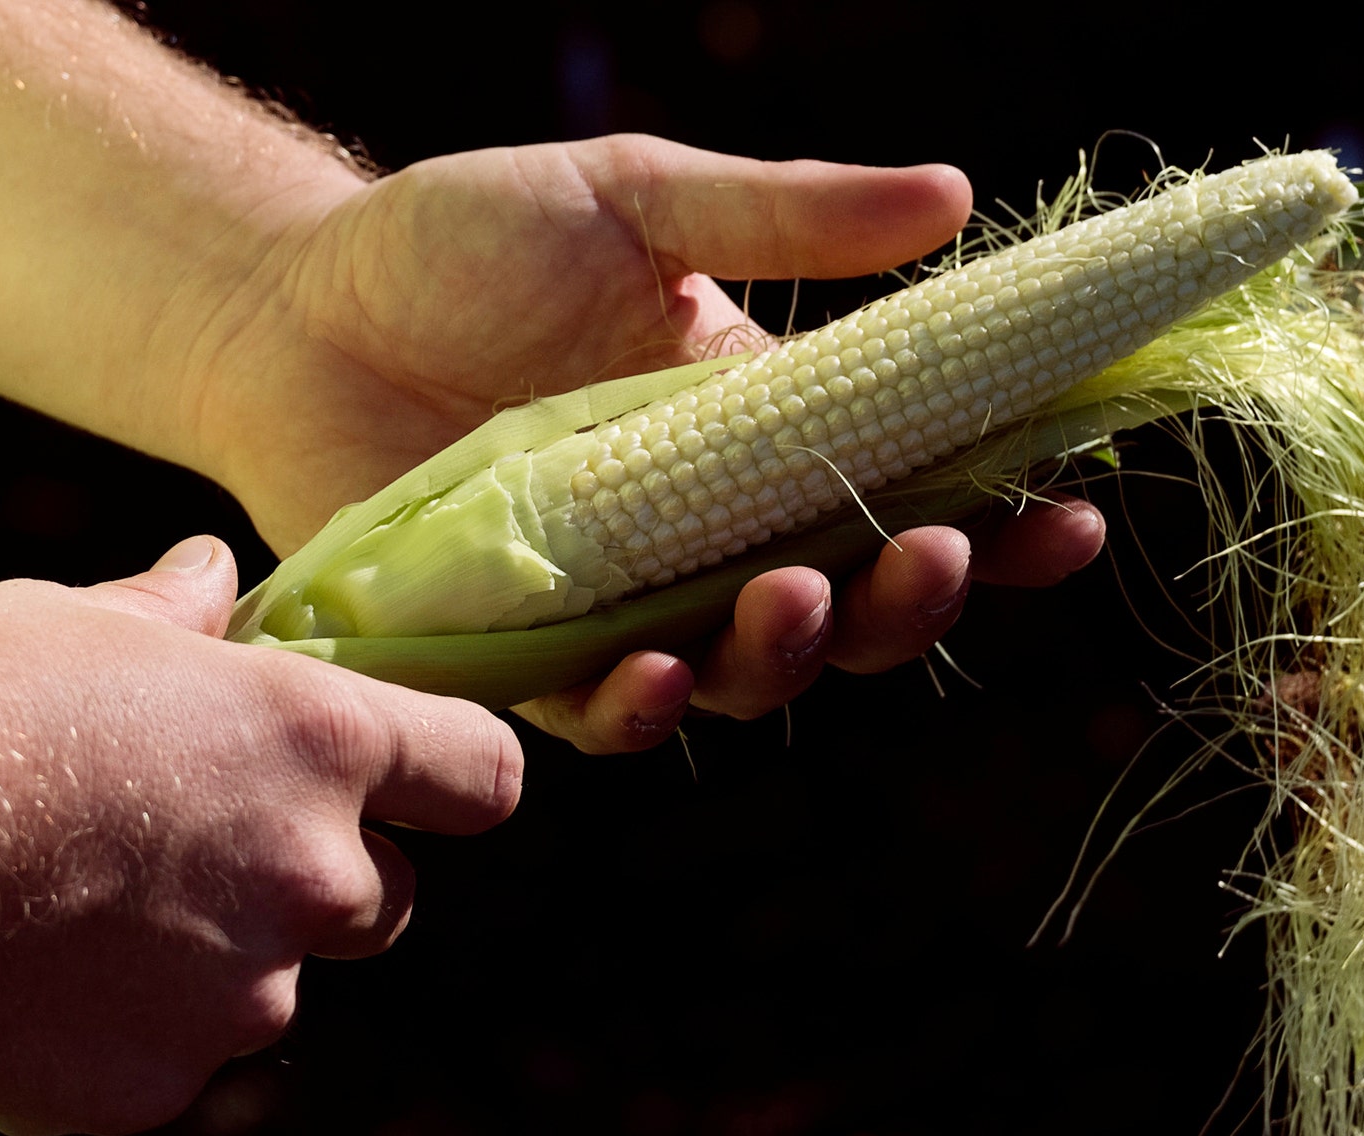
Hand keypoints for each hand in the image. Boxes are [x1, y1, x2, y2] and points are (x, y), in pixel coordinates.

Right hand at [0, 537, 519, 1135]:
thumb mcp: (87, 625)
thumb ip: (183, 620)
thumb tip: (214, 581)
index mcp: (318, 745)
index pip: (482, 775)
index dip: (460, 781)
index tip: (433, 787)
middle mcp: (309, 877)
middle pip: (387, 901)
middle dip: (320, 881)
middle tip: (206, 851)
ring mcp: (236, 995)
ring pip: (273, 988)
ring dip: (217, 960)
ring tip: (88, 914)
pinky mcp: (150, 1085)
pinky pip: (171, 1061)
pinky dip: (124, 1031)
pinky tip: (33, 978)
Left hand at [186, 135, 1103, 749]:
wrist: (289, 305)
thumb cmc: (460, 242)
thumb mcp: (632, 196)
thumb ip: (782, 214)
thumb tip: (953, 198)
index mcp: (758, 431)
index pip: (907, 486)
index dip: (999, 518)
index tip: (1074, 515)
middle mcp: (707, 532)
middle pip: (848, 604)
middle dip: (908, 600)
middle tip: (931, 556)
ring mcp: (622, 600)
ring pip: (744, 671)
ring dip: (791, 655)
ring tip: (797, 601)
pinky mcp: (524, 655)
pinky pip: (603, 710)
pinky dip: (641, 707)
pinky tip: (655, 676)